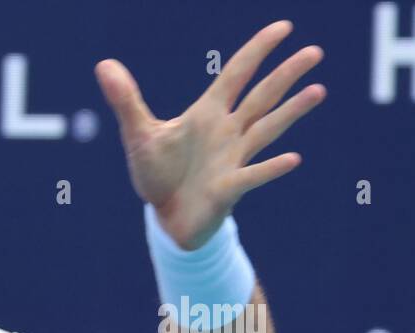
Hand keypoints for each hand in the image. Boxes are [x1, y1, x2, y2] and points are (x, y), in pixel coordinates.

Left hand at [95, 20, 325, 249]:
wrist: (165, 218)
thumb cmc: (157, 174)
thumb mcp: (138, 135)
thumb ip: (125, 100)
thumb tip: (102, 65)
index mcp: (207, 114)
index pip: (236, 74)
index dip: (258, 50)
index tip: (283, 27)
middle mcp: (227, 132)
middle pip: (262, 96)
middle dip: (286, 74)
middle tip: (315, 51)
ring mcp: (233, 159)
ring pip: (267, 130)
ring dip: (290, 112)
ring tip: (318, 91)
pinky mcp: (229, 189)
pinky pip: (252, 176)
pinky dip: (270, 169)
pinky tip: (293, 159)